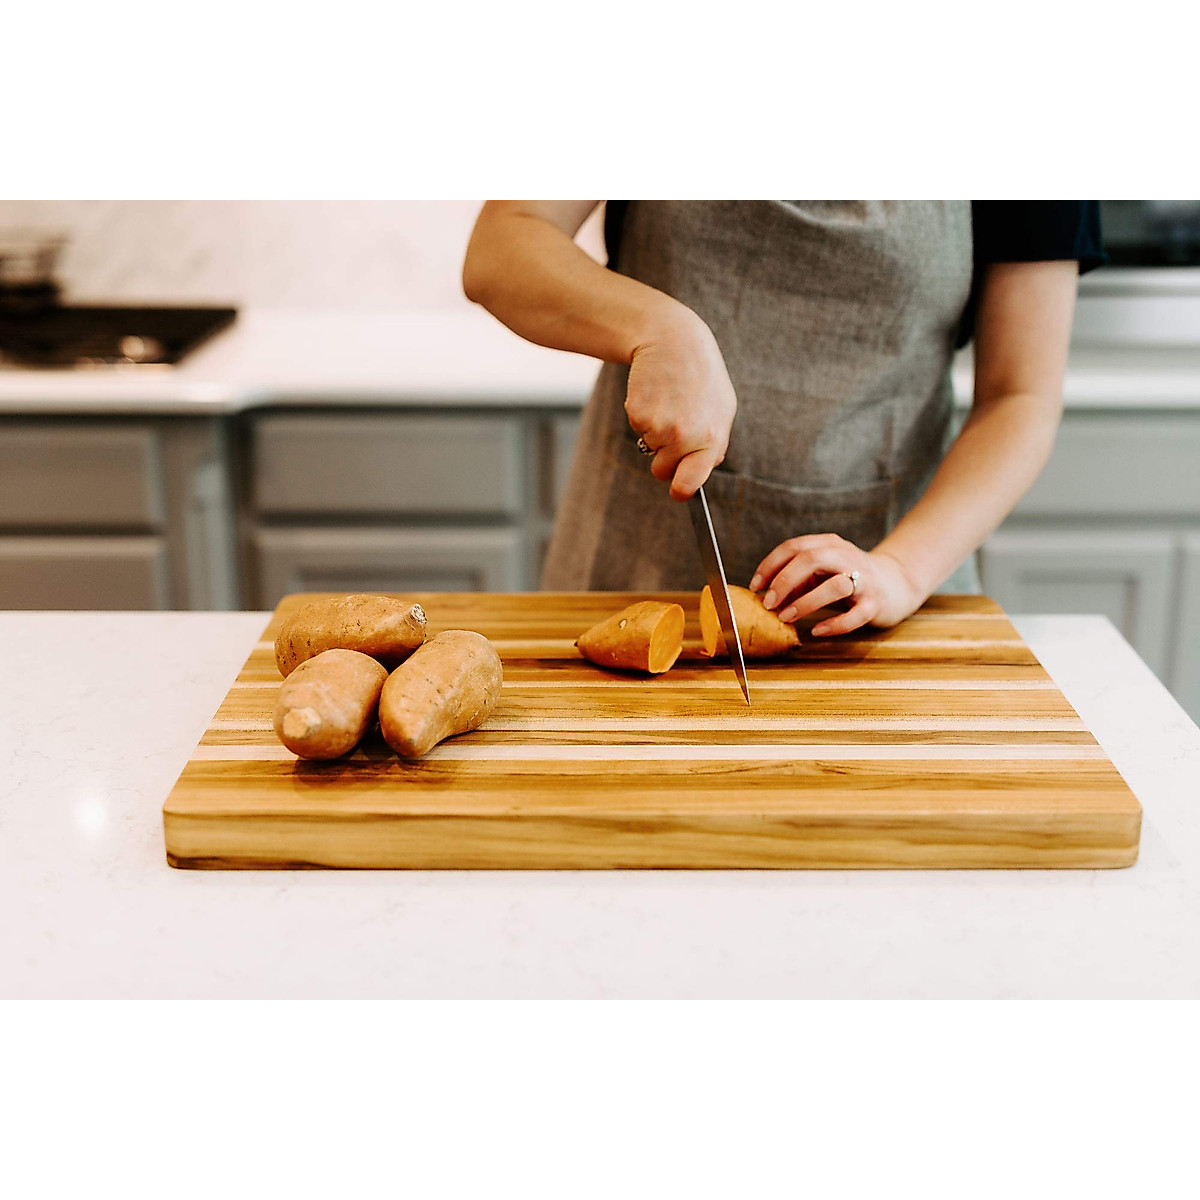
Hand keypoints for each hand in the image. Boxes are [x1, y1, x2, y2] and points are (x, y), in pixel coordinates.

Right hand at [624, 311, 736, 500]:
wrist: (673, 340)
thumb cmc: (701, 375)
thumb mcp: (722, 407)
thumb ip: (715, 442)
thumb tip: (703, 470)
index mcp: (710, 439)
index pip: (690, 483)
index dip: (681, 490)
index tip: (678, 491)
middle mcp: (684, 437)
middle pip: (663, 471)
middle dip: (663, 459)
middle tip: (672, 429)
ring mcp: (659, 427)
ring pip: (648, 448)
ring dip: (654, 431)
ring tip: (669, 402)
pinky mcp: (638, 414)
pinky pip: (637, 428)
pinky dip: (642, 415)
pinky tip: (656, 394)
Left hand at [749, 534, 925, 635]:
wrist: (897, 583)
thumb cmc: (849, 577)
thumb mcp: (821, 572)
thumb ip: (796, 581)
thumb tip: (766, 597)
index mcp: (829, 545)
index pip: (794, 547)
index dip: (770, 566)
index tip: (755, 587)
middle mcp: (846, 557)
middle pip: (811, 559)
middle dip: (784, 581)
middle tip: (768, 603)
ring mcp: (864, 580)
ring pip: (835, 585)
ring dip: (805, 602)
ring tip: (786, 617)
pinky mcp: (875, 603)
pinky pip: (855, 615)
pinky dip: (833, 625)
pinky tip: (817, 631)